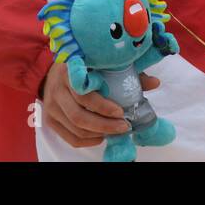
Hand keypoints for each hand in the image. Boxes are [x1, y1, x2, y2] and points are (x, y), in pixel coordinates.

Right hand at [38, 60, 159, 146]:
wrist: (56, 70)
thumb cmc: (88, 65)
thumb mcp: (106, 63)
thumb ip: (130, 72)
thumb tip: (155, 83)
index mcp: (71, 71)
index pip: (85, 95)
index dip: (103, 106)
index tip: (121, 111)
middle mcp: (57, 89)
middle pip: (79, 116)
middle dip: (104, 125)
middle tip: (124, 127)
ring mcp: (51, 105)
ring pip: (74, 128)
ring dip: (98, 134)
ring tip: (116, 131)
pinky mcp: (49, 118)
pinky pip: (68, 137)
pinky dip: (87, 141)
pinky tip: (101, 137)